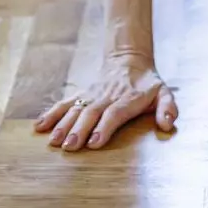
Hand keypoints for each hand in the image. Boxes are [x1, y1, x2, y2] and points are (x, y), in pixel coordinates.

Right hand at [36, 51, 177, 150]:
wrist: (129, 59)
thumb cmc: (148, 83)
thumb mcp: (165, 93)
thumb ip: (168, 108)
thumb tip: (168, 125)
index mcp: (128, 99)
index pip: (115, 113)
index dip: (105, 127)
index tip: (95, 142)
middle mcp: (107, 97)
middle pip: (91, 113)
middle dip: (80, 130)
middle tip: (70, 147)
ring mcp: (91, 95)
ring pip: (76, 109)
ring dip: (63, 125)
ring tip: (54, 141)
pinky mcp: (81, 95)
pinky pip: (65, 103)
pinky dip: (51, 114)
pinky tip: (39, 126)